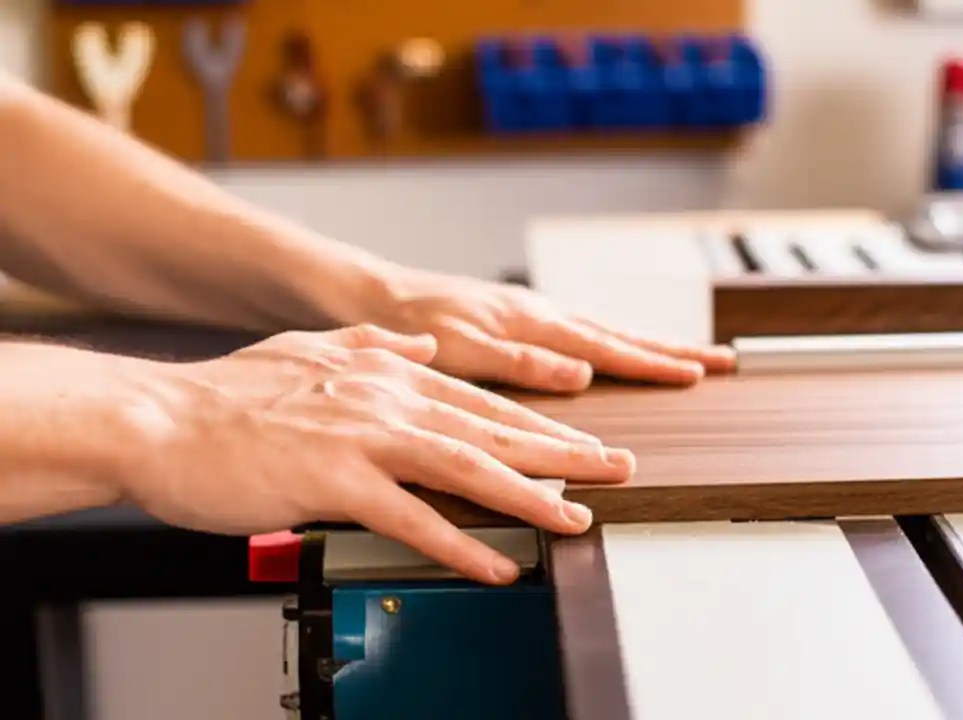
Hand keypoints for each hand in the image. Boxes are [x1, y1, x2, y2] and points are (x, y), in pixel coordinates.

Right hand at [112, 325, 634, 583]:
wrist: (157, 418)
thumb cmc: (228, 396)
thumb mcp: (309, 352)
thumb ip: (371, 349)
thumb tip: (416, 347)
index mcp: (385, 374)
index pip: (480, 400)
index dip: (538, 421)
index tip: (582, 438)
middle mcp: (386, 399)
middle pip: (493, 430)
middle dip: (563, 452)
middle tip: (617, 468)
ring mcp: (364, 438)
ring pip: (468, 468)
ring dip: (532, 495)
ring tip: (580, 519)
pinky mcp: (335, 479)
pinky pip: (413, 518)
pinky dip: (461, 544)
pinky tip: (498, 564)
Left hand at [369, 270, 735, 391]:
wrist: (373, 294)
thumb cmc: (410, 323)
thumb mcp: (462, 348)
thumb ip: (522, 362)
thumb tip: (583, 373)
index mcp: (532, 322)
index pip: (609, 347)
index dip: (656, 363)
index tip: (699, 374)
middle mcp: (540, 313)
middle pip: (620, 334)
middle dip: (673, 350)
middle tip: (722, 361)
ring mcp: (531, 314)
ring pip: (604, 331)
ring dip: (649, 345)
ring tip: (688, 357)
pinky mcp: (517, 318)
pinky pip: (581, 331)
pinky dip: (612, 342)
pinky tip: (616, 352)